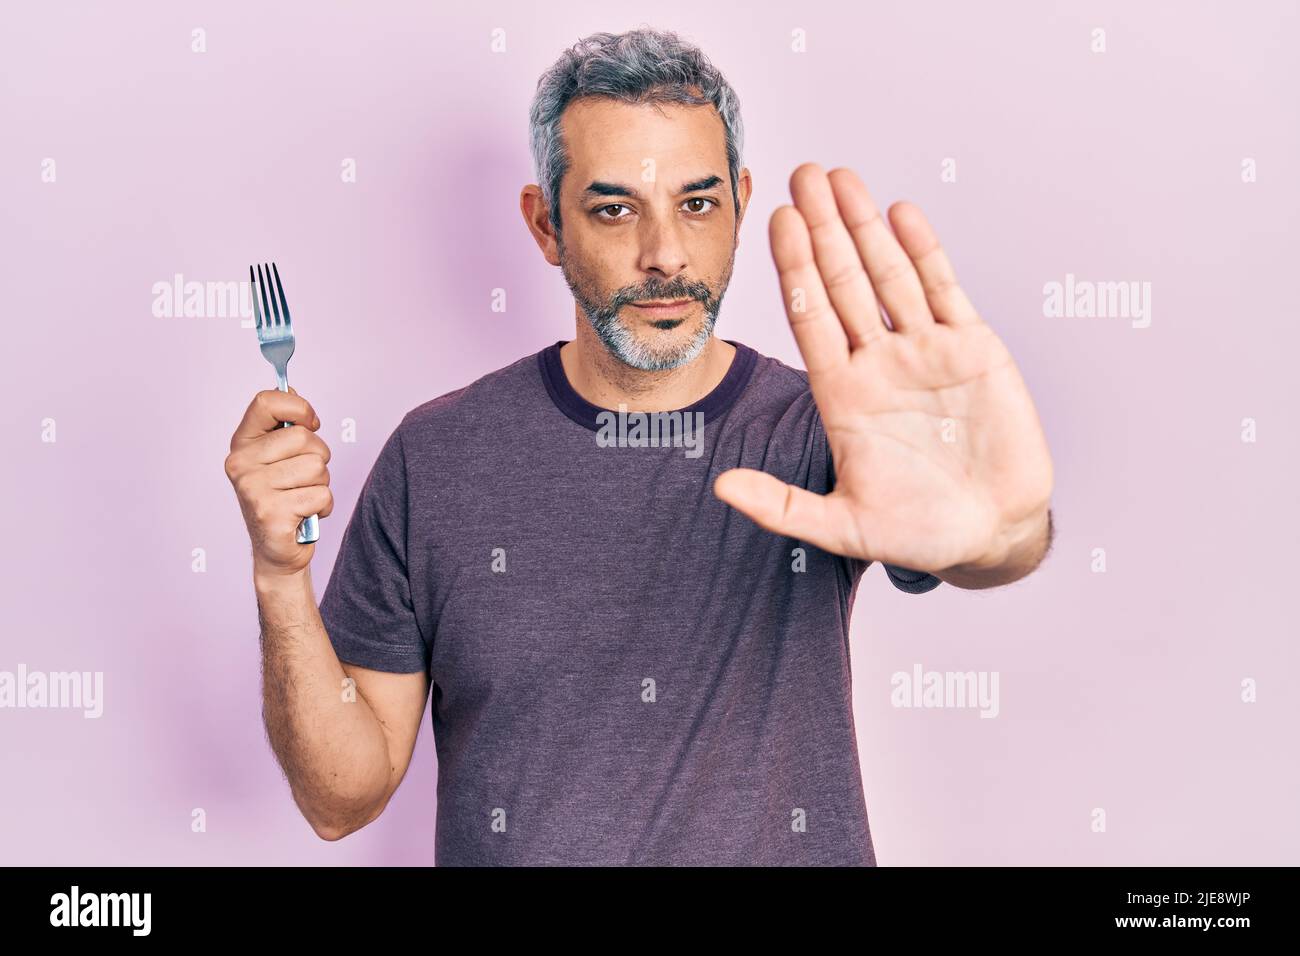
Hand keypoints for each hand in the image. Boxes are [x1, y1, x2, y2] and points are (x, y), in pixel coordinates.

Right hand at [225, 388, 333, 580]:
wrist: (277, 551)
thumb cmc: (284, 499)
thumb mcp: (281, 458)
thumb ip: (285, 425)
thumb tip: (291, 388)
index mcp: (242, 444)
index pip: (266, 402)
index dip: (299, 407)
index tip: (311, 422)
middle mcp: (240, 463)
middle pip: (305, 438)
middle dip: (319, 458)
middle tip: (303, 478)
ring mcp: (252, 488)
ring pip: (317, 467)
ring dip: (321, 485)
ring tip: (302, 497)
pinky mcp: (270, 513)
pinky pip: (321, 495)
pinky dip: (323, 507)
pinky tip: (304, 515)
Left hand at [714, 164, 1052, 574]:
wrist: (993, 533)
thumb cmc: (920, 535)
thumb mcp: (845, 528)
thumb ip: (783, 508)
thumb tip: (720, 488)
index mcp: (842, 396)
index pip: (810, 318)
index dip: (793, 268)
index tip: (776, 221)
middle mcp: (877, 363)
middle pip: (843, 283)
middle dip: (822, 229)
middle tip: (801, 175)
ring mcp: (923, 351)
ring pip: (888, 275)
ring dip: (865, 227)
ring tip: (842, 178)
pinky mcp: (971, 348)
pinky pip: (943, 290)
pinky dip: (924, 251)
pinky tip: (900, 213)